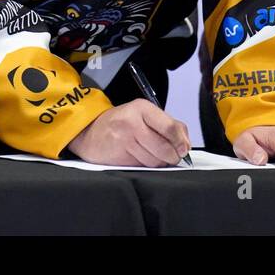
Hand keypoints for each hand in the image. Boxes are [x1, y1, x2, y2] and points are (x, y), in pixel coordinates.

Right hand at [66, 100, 190, 165]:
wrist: (89, 131)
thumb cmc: (121, 123)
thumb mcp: (143, 114)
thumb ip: (167, 125)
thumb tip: (185, 144)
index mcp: (142, 108)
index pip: (171, 127)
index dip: (181, 142)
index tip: (184, 149)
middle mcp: (133, 123)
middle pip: (164, 148)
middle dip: (172, 156)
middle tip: (172, 157)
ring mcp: (124, 140)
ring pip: (155, 161)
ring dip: (159, 163)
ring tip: (153, 155)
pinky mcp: (118, 156)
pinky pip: (142, 166)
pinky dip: (146, 166)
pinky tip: (140, 157)